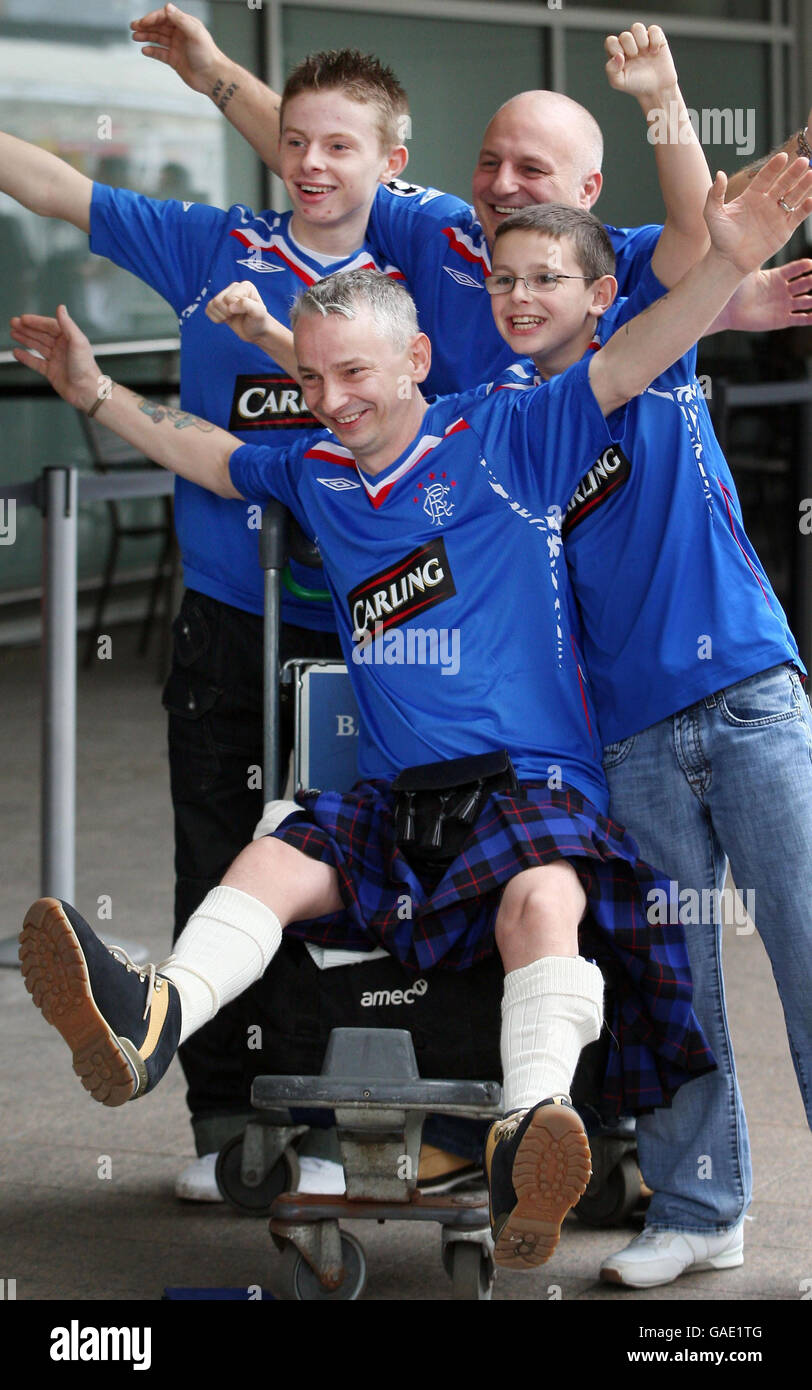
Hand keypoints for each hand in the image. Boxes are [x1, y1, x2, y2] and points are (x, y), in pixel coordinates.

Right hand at [10, 306, 101, 409]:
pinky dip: (26, 358)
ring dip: (25, 339)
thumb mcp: (77, 342)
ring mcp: (56, 360)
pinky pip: (36, 363)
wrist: (87, 391)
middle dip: (27, 328)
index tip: (24, 318)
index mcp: (69, 339)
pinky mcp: (51, 372)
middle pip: (41, 335)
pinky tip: (17, 353)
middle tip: (14, 323)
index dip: (36, 321)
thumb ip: (67, 324)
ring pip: (37, 347)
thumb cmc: (86, 368)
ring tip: (13, 333)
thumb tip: (61, 308)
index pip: (50, 326)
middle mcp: (62, 348)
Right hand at [130, 4, 221, 93]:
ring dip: (146, 37)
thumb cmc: (207, 54)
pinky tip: (144, 50)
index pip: (165, 16)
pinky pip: (160, 53)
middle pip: (159, 26)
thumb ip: (180, 19)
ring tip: (135, 37)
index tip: (142, 23)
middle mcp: (180, 34)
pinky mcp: (175, 60)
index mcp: (186, 24)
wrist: (213, 77)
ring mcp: (177, 47)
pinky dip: (152, 51)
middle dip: (146, 26)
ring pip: (158, 39)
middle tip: (133, 27)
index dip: (152, 18)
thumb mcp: (194, 33)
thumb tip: (167, 7)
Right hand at [205, 281, 274, 342]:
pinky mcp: (219, 305)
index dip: (235, 309)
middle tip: (238, 316)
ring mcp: (225, 295)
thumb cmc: (259, 322)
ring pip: (212, 305)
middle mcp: (234, 288)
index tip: (245, 313)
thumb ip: (247, 306)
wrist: (256, 332)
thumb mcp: (258, 313)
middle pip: (218, 301)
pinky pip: (208, 310)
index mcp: (245, 286)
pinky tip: (226, 319)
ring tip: (232, 317)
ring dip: (221, 316)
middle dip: (227, 313)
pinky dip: (215, 318)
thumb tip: (230, 307)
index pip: (229, 297)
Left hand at [604, 23, 677, 100]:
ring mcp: (642, 40)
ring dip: (641, 41)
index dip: (616, 49)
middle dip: (630, 48)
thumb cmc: (636, 85)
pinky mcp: (657, 38)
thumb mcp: (619, 82)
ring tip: (646, 53)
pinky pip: (653, 29)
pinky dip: (655, 40)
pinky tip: (655, 52)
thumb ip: (611, 70)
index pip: (611, 41)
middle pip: (625, 35)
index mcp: (617, 52)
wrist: (657, 88)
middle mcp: (628, 44)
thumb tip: (618, 55)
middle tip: (636, 59)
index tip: (623, 60)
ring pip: (637, 27)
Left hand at [704, 153, 811, 274]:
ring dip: (803, 186)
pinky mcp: (784, 230)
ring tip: (811, 174)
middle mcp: (767, 203)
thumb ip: (715, 194)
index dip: (774, 167)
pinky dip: (806, 208)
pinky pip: (798, 216)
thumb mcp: (713, 214)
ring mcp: (777, 215)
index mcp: (752, 195)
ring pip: (794, 197)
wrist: (729, 261)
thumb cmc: (719, 238)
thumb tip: (719, 174)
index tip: (783, 157)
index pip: (765, 177)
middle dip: (793, 173)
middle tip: (804, 161)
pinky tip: (811, 199)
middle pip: (783, 184)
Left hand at [727, 259, 811, 330]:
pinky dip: (809, 318)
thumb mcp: (748, 270)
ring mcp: (783, 305)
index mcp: (776, 276)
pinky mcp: (782, 320)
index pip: (795, 269)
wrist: (727, 311)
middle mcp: (783, 290)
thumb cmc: (735, 290)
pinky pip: (799, 319)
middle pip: (804, 283)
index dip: (803, 266)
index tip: (810, 263)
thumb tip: (760, 236)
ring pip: (805, 301)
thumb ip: (757, 256)